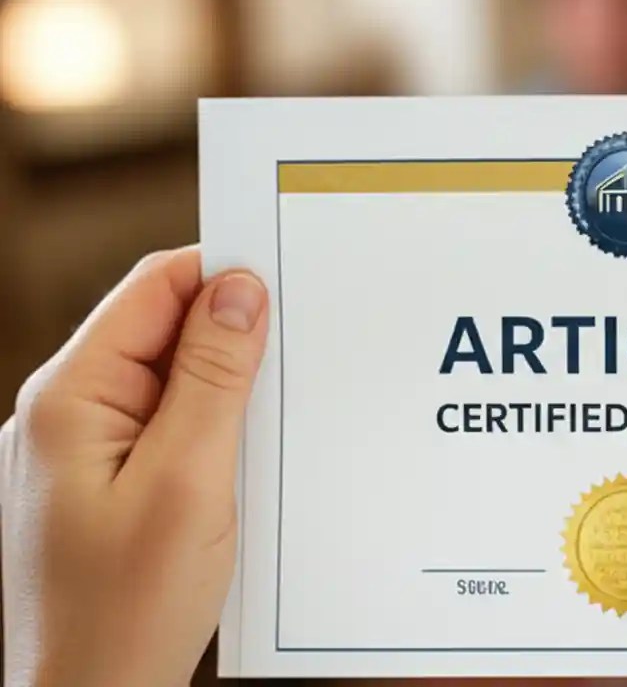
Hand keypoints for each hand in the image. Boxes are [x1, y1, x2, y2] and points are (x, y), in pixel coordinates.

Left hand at [1, 247, 267, 685]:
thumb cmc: (127, 610)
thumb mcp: (188, 482)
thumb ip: (214, 379)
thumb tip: (239, 290)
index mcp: (72, 397)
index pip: (154, 288)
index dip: (224, 275)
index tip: (291, 283)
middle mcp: (68, 412)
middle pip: (165, 332)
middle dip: (235, 338)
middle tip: (300, 361)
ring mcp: (82, 450)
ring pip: (172, 383)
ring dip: (229, 393)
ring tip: (274, 427)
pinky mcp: (104, 485)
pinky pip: (167, 429)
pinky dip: (214, 433)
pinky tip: (247, 465)